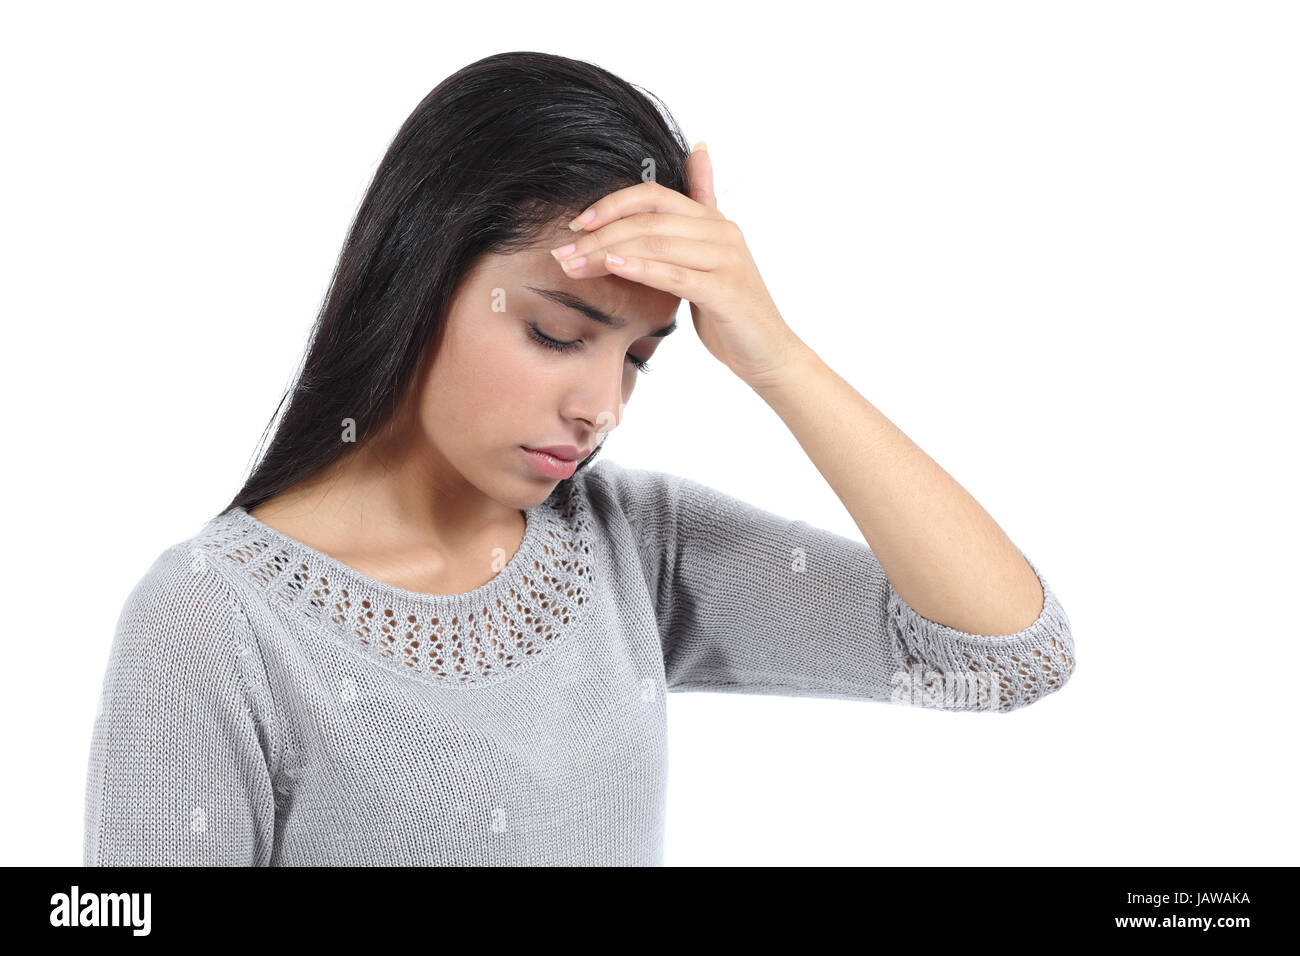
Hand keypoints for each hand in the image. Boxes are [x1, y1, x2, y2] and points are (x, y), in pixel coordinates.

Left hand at [548, 145, 812, 388]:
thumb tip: (698, 149)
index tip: (576, 223)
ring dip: (608, 253)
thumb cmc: (730, 310)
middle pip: (649, 220)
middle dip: (600, 235)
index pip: (654, 196)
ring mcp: (727, 260)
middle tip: (563, 252)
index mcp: (714, 221)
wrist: (768, 353)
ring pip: (657, 244)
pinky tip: (613, 268)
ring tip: (574, 265)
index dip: (612, 204)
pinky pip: (676, 274)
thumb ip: (700, 209)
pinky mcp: (726, 292)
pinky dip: (641, 268)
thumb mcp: (710, 256)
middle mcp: (722, 233)